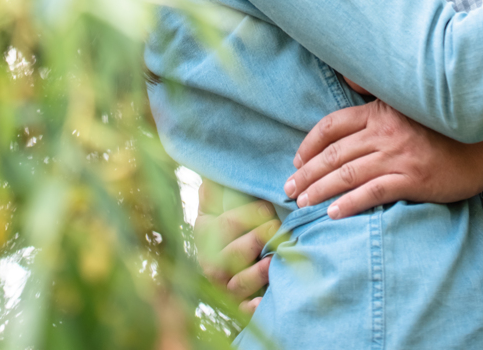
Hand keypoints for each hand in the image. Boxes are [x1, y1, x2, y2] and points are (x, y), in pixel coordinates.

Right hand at [194, 178, 280, 313]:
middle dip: (255, 241)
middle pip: (230, 255)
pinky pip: (242, 310)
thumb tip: (216, 173)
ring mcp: (224, 284)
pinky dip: (252, 308)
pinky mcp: (238, 302)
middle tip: (277, 229)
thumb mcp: (222, 193)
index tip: (268, 208)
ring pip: (237, 283)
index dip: (247, 216)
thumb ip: (219, 184)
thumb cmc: (235, 210)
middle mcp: (211, 261)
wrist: (243, 240)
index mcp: (206, 231)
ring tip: (274, 261)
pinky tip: (263, 302)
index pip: (225, 225)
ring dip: (256, 273)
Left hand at [283, 87, 482, 219]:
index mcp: (381, 110)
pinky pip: (373, 192)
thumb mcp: (412, 99)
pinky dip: (350, 203)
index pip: (333, 125)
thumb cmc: (448, 122)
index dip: (310, 143)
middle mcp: (385, 131)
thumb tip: (345, 77)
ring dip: (320, 189)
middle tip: (288, 189)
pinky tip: (334, 213)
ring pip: (347, 173)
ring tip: (302, 203)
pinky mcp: (413, 178)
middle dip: (307, 172)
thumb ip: (379, 91)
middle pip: (334, 153)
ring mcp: (398, 155)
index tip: (297, 160)